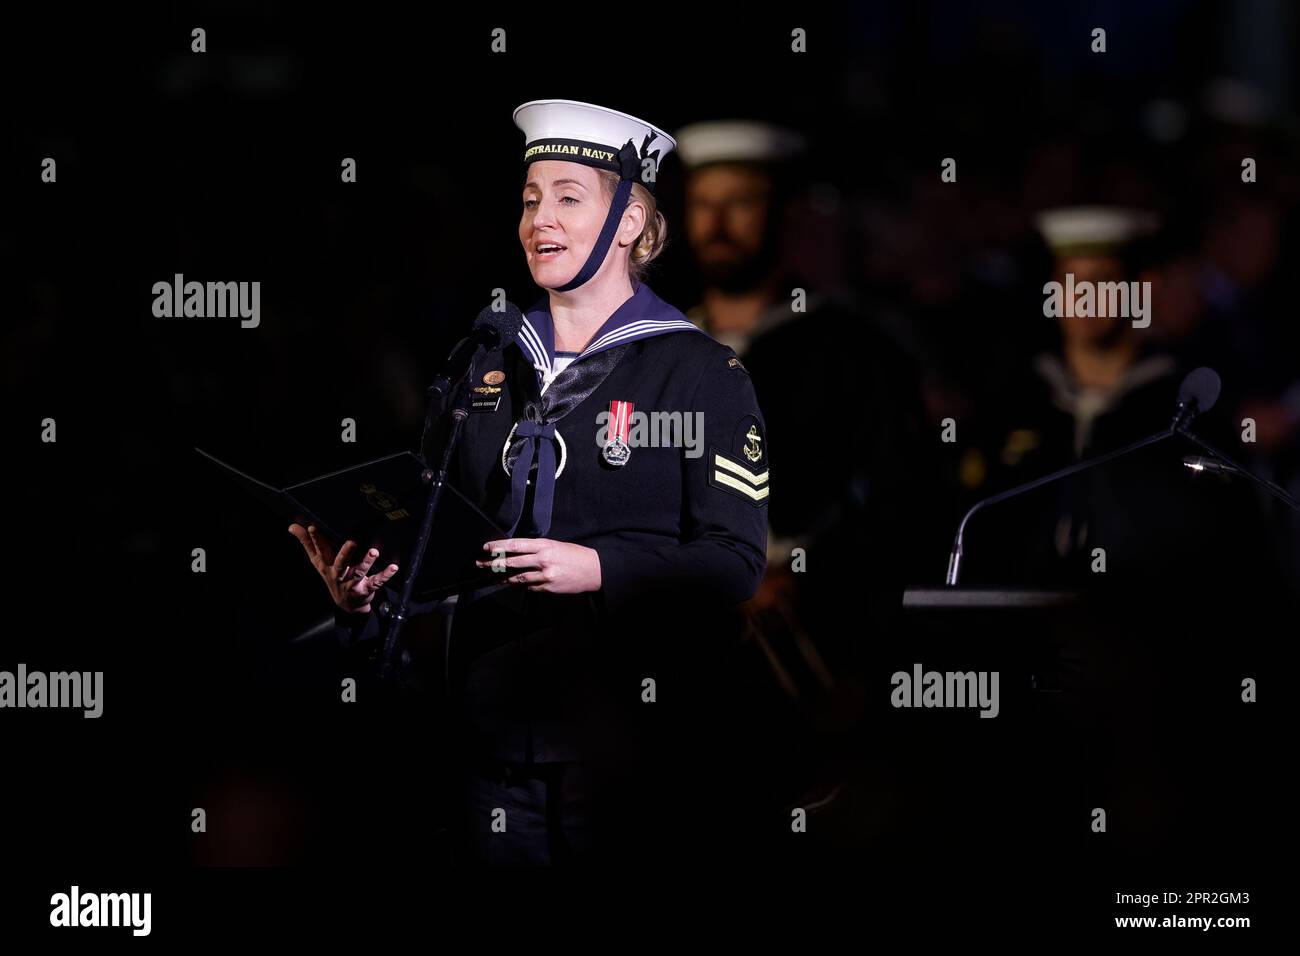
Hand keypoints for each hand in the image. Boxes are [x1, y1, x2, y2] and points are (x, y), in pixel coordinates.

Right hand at [288, 523, 400, 613]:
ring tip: (374, 552)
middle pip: (340, 563)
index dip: (315, 539)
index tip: (312, 527)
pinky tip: (393, 567)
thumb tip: (291, 526)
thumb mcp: (318, 562)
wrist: (347, 605)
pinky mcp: (366, 589)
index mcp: (326, 566)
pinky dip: (385, 575)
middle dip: (345, 553)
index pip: (319, 550)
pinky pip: (376, 582)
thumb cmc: (333, 576)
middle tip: (352, 541)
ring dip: (367, 562)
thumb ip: (307, 543)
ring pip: (359, 573)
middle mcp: (339, 575)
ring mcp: (352, 583)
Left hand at [476, 538, 601, 593]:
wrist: (593, 570)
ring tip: (494, 578)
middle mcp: (543, 559)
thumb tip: (517, 552)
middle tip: (481, 564)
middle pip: (512, 562)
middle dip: (494, 564)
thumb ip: (536, 549)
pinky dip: (523, 585)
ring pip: (518, 577)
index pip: (516, 545)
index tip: (486, 548)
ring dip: (504, 578)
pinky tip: (517, 584)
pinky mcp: (548, 587)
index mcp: (544, 545)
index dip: (499, 546)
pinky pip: (530, 587)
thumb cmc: (575, 555)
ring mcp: (545, 575)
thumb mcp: (555, 545)